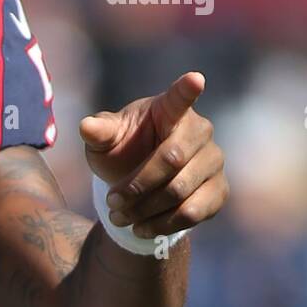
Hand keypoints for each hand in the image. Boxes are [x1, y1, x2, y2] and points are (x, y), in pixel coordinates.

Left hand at [78, 71, 227, 238]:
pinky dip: (162, 224)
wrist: (138, 187)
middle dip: (136, 185)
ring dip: (145, 209)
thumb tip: (87, 127)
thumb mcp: (104, 142)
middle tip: (111, 202)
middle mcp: (200, 132)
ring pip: (180, 191)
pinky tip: (141, 228)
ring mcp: (214, 161)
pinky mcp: (219, 191)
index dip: (187, 89)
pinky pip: (194, 212)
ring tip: (119, 217)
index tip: (194, 78)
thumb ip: (99, 133)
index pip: (179, 97)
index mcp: (168, 110)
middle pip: (171, 160)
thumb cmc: (121, 152)